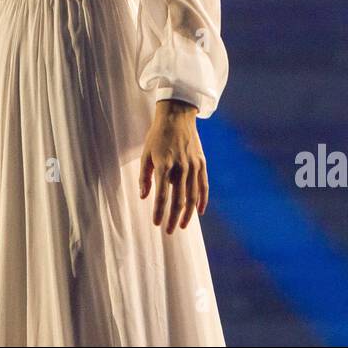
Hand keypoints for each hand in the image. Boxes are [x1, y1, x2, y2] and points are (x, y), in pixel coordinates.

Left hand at [138, 99, 208, 232]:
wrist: (177, 116)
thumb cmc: (157, 135)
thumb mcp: (145, 154)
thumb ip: (144, 177)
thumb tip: (144, 197)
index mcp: (163, 165)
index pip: (161, 195)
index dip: (158, 211)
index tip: (156, 223)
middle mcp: (180, 167)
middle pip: (178, 200)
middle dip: (173, 218)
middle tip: (169, 231)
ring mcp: (193, 165)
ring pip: (192, 196)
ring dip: (187, 214)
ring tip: (182, 226)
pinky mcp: (201, 163)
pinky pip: (203, 186)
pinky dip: (202, 200)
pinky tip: (199, 212)